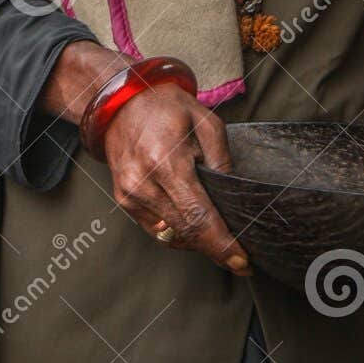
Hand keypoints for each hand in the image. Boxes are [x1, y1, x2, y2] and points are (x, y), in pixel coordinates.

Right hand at [39, 41, 249, 273]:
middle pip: (185, 231)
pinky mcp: (123, 199)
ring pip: (170, 235)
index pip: (197, 215)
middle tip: (240, 261)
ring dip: (197, 244)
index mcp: (165, 161)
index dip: (221, 242)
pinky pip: (155, 229)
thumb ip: (222, 159)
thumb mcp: (206, 121)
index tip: (241, 261)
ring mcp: (129, 194)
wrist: (122, 101)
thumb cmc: (166, 107)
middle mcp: (142, 183)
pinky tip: (195, 231)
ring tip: (221, 244)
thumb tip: (233, 193)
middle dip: (215, 249)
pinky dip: (178, 234)